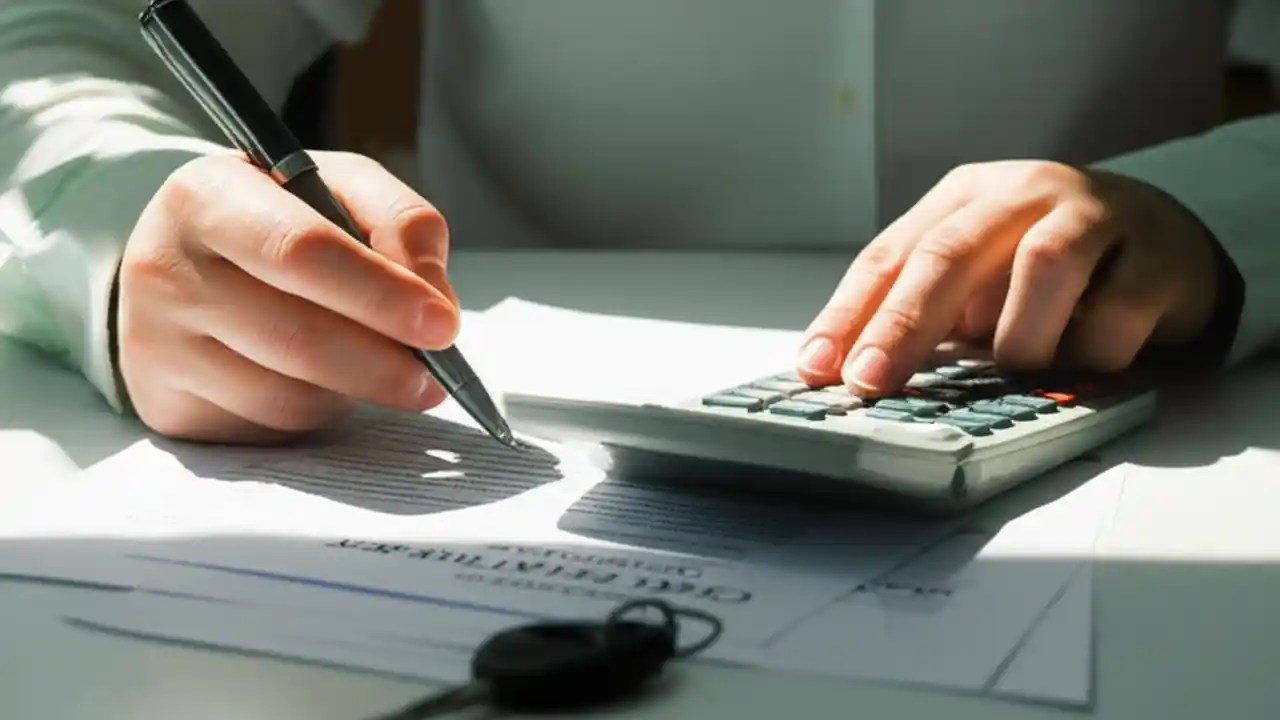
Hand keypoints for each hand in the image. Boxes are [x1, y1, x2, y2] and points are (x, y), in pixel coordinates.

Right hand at [117, 151, 458, 442]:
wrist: (179, 266)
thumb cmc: (273, 222)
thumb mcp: (336, 189)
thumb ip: (399, 223)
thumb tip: (434, 297)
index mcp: (206, 197)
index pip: (300, 251)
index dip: (380, 294)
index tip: (442, 325)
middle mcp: (166, 270)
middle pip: (297, 336)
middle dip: (384, 363)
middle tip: (436, 376)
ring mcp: (157, 346)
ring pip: (287, 394)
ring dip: (356, 392)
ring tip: (383, 371)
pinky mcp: (169, 405)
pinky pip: (269, 426)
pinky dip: (318, 413)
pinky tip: (327, 384)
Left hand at [797, 161, 1219, 393]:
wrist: (1166, 240)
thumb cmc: (1048, 267)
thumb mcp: (978, 278)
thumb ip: (924, 314)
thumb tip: (855, 376)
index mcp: (963, 197)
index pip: (890, 254)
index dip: (849, 313)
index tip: (817, 367)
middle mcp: (1023, 191)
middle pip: (950, 253)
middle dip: (902, 324)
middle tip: (870, 380)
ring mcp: (1096, 213)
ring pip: (1043, 267)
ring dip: (1021, 337)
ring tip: (1021, 363)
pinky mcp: (1158, 252)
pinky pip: (1116, 314)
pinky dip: (1093, 352)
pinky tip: (1092, 354)